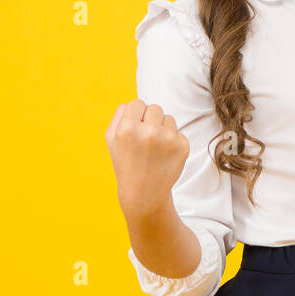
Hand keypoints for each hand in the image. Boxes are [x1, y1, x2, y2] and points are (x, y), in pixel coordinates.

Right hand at [105, 99, 188, 221]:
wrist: (143, 193)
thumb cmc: (125, 163)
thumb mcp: (112, 140)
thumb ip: (119, 115)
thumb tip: (134, 102)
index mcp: (127, 128)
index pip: (137, 103)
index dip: (136, 115)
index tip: (134, 129)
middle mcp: (149, 132)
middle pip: (155, 108)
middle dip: (150, 120)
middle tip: (145, 140)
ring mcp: (168, 139)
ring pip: (169, 118)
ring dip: (163, 129)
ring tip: (154, 149)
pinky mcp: (182, 146)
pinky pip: (178, 132)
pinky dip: (173, 141)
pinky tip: (164, 156)